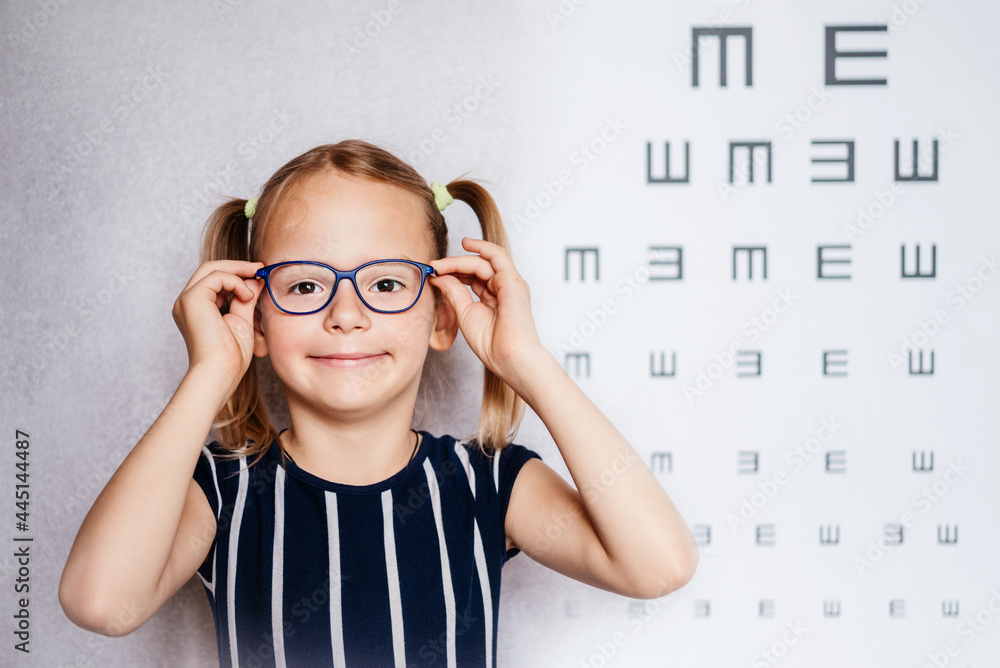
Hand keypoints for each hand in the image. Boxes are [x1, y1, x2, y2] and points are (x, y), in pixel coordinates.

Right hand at [171, 260, 264, 385]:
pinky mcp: (191, 299)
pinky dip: (235, 281)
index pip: (214, 281)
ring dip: (238, 270)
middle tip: (260, 267)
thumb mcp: (242, 321)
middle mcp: (186, 302)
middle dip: (237, 266)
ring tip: (258, 278)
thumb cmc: (230, 356)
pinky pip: (216, 277)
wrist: (220, 372)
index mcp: (196, 309)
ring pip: (211, 269)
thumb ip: (246, 299)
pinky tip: (247, 296)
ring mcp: (186, 300)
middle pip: (210, 269)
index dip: (236, 273)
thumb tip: (255, 280)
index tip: (258, 273)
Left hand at [429, 238, 545, 389]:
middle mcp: (504, 287)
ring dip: (460, 259)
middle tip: (433, 265)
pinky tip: (466, 244)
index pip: (473, 276)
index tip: (433, 273)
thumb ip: (455, 292)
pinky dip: (481, 247)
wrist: (509, 357)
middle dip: (453, 264)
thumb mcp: (465, 313)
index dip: (453, 272)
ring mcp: (510, 282)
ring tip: (440, 263)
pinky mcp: (512, 280)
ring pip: (484, 260)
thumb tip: (439, 277)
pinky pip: (496, 256)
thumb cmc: (492, 344)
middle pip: (477, 266)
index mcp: (495, 297)